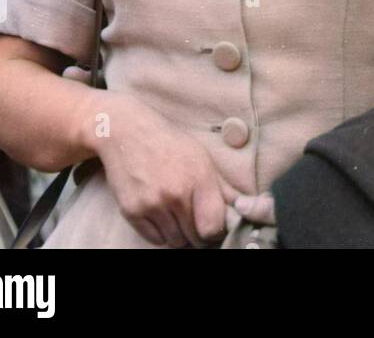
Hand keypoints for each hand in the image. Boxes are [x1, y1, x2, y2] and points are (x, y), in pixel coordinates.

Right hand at [90, 92, 240, 247]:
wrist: (128, 132)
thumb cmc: (171, 144)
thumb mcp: (203, 159)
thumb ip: (223, 188)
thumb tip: (245, 206)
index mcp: (199, 179)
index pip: (213, 227)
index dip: (217, 231)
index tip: (214, 226)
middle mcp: (175, 194)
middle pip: (194, 237)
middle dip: (199, 234)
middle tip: (197, 222)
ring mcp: (152, 205)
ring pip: (175, 240)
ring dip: (180, 234)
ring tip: (179, 217)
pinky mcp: (131, 212)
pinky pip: (154, 239)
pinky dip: (161, 234)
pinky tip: (163, 217)